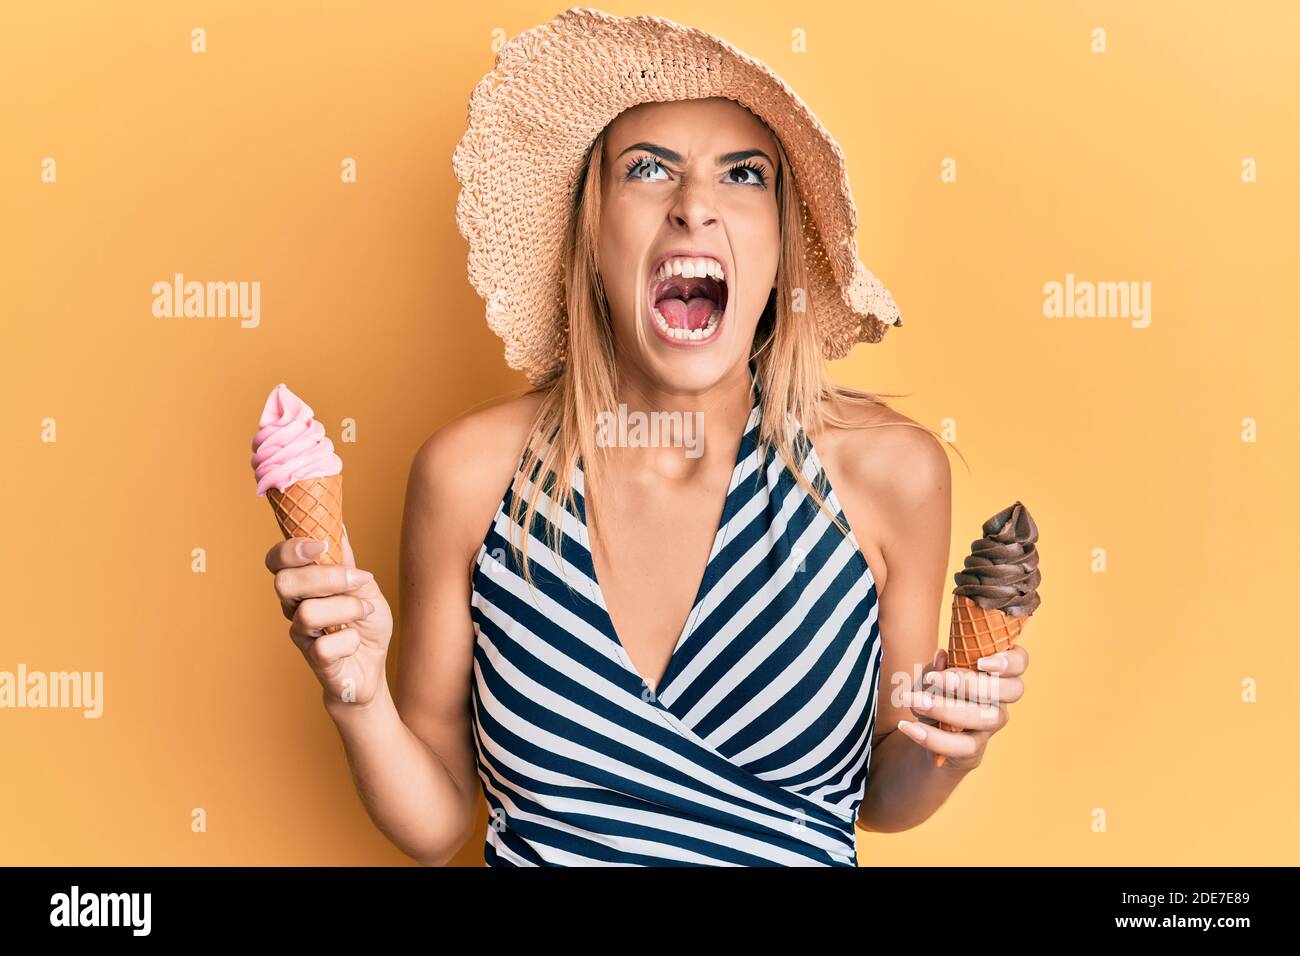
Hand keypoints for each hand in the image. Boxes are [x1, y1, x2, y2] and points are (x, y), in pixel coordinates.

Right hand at [265, 525, 393, 706]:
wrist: (374, 664)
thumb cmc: (365, 622)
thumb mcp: (364, 586)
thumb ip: (347, 562)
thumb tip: (337, 527)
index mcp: (303, 584)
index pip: (277, 561)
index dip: (290, 550)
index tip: (320, 546)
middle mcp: (294, 607)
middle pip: (284, 583)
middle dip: (324, 577)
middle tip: (357, 580)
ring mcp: (302, 634)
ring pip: (308, 613)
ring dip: (347, 608)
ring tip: (366, 612)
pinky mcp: (314, 661)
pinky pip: (325, 647)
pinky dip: (350, 640)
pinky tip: (355, 641)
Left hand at [896, 645, 1028, 771]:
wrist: (931, 732)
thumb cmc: (937, 693)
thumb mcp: (931, 678)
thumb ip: (936, 668)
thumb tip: (941, 657)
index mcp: (996, 673)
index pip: (1020, 662)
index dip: (1008, 661)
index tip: (981, 662)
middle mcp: (1001, 699)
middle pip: (1011, 691)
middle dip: (973, 683)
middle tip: (937, 679)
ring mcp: (991, 724)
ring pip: (987, 718)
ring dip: (948, 709)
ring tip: (916, 702)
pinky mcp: (975, 748)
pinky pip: (962, 745)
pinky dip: (932, 737)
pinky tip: (908, 726)